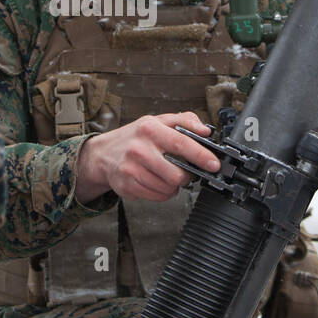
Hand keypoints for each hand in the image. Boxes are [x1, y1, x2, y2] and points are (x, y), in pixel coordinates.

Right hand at [74, 112, 219, 202]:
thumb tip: (204, 130)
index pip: (181, 143)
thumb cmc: (135, 137)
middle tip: (185, 172)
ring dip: (174, 186)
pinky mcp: (127, 186)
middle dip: (186, 177)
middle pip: (176, 174)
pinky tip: (156, 181)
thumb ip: (183, 121)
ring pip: (168, 188)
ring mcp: (131, 169)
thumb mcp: (157, 121)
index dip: (200, 155)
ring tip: (167, 175)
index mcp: (149, 129)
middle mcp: (139, 149)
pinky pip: (157, 196)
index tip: (213, 164)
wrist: (103, 154)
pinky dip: (163, 192)